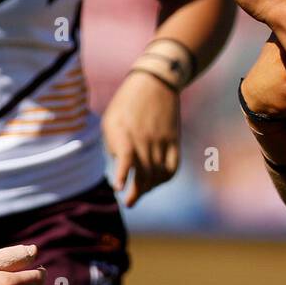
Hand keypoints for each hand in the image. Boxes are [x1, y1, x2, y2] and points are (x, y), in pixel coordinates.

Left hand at [103, 70, 180, 206]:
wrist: (156, 82)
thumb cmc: (127, 103)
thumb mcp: (111, 119)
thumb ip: (113, 144)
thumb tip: (121, 168)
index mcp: (125, 131)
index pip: (126, 156)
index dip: (123, 173)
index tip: (119, 188)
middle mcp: (145, 138)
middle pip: (144, 172)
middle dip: (137, 192)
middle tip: (129, 202)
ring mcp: (162, 140)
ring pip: (158, 173)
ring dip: (149, 187)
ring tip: (141, 192)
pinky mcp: (174, 140)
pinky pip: (172, 166)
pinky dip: (165, 178)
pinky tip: (157, 181)